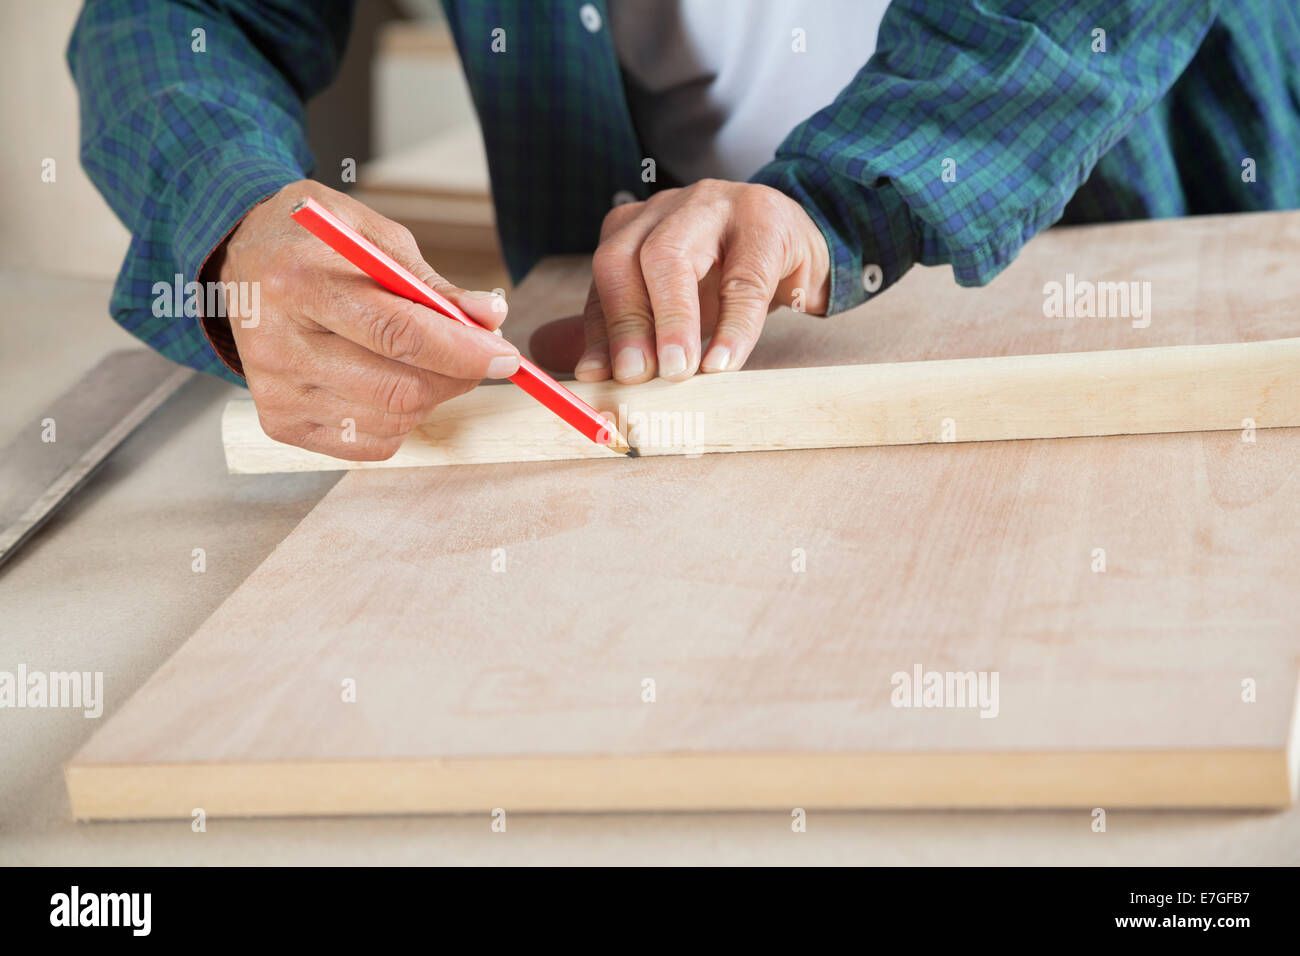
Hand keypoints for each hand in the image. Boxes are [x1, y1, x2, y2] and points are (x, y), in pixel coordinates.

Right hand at [207, 180, 517, 459]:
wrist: (241, 262)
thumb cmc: (316, 244)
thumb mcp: (372, 237)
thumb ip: (432, 282)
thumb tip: (490, 318)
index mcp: (297, 280)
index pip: (397, 333)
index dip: (462, 350)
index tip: (505, 354)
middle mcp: (278, 343)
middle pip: (398, 388)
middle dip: (457, 376)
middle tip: (477, 354)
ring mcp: (275, 390)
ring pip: (392, 421)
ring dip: (432, 395)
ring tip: (423, 358)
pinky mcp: (280, 424)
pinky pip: (372, 443)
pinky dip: (401, 419)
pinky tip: (389, 380)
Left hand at [571, 179, 829, 382]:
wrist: (800, 244)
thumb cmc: (728, 276)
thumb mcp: (674, 301)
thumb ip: (627, 328)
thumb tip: (580, 373)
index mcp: (635, 225)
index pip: (605, 278)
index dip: (598, 330)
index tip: (595, 376)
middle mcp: (666, 207)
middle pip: (627, 258)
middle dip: (626, 322)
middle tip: (635, 376)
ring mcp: (715, 206)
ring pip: (674, 257)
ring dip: (671, 321)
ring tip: (677, 372)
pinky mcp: (765, 221)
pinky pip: (743, 278)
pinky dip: (732, 326)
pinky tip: (723, 361)